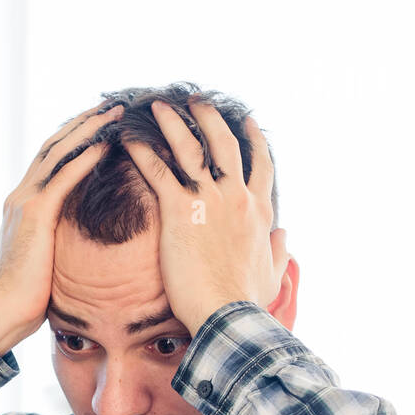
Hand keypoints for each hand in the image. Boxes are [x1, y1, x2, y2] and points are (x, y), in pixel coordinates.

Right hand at [0, 101, 123, 355]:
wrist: (2, 312)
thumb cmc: (26, 297)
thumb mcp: (44, 260)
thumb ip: (55, 241)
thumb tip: (76, 242)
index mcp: (21, 205)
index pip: (49, 160)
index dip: (74, 138)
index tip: (98, 123)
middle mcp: (20, 196)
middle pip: (54, 146)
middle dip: (83, 123)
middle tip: (112, 106)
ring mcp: (25, 203)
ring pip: (59, 153)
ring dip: (89, 130)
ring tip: (115, 114)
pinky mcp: (35, 215)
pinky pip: (64, 178)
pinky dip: (85, 158)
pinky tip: (105, 144)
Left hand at [120, 99, 287, 336]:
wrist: (227, 312)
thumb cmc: (247, 301)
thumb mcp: (272, 273)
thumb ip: (279, 250)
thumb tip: (284, 234)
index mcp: (259, 211)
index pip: (261, 165)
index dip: (253, 140)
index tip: (246, 123)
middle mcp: (236, 196)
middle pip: (224, 144)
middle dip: (210, 118)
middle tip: (197, 102)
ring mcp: (209, 199)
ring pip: (191, 147)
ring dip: (174, 123)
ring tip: (159, 107)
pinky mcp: (180, 210)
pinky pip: (159, 170)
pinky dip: (143, 151)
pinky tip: (129, 139)